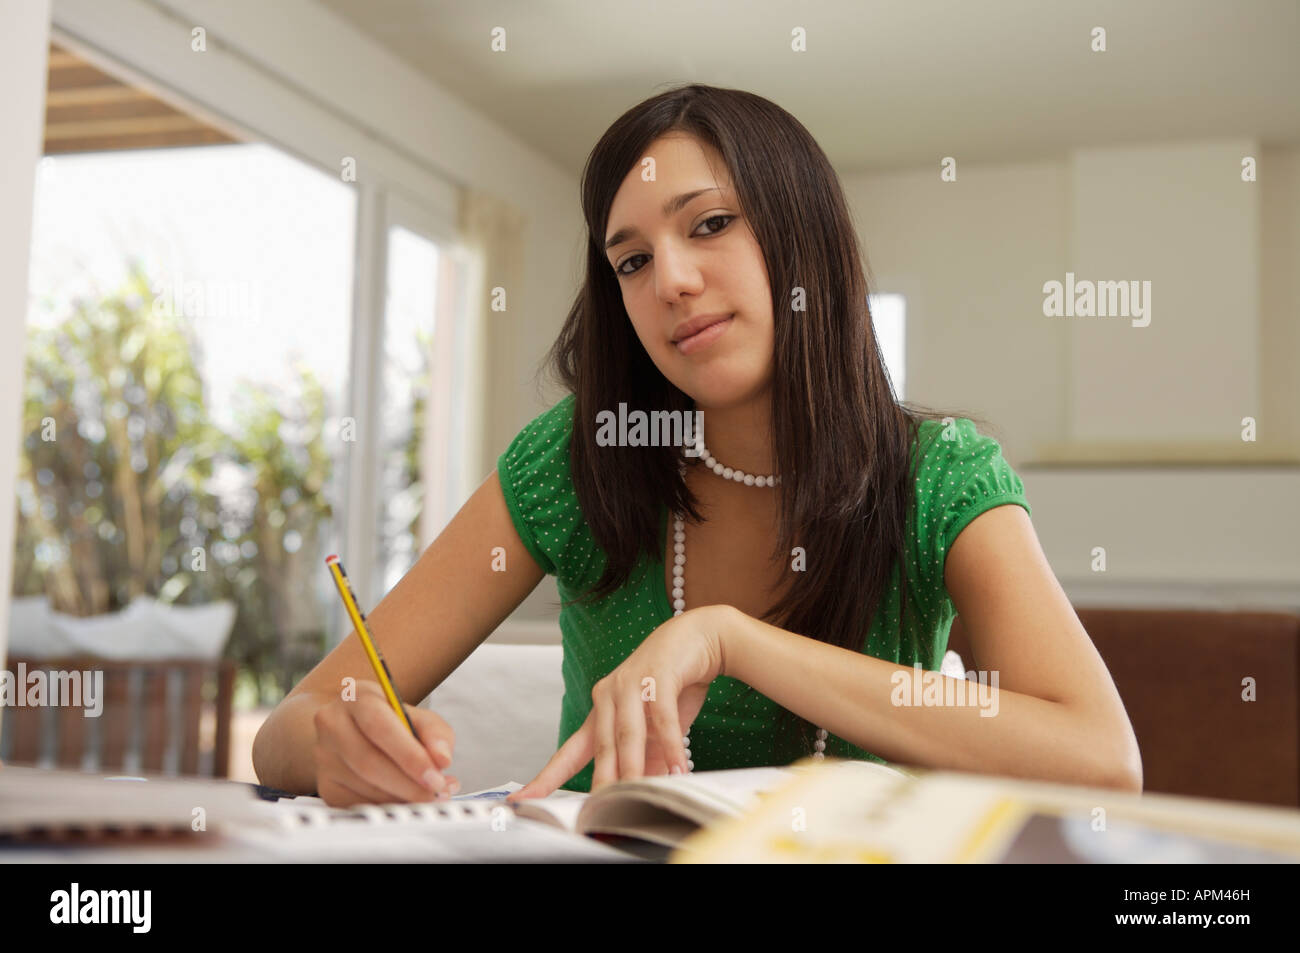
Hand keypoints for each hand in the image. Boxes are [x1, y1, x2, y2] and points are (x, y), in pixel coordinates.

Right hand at [312, 679, 459, 805]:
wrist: (352, 728)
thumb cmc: (390, 721)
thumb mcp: (416, 715)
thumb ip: (435, 733)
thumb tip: (442, 760)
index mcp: (357, 697)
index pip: (379, 726)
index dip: (409, 755)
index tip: (436, 775)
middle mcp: (332, 724)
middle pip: (368, 761)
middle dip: (409, 783)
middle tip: (437, 792)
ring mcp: (324, 756)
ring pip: (364, 786)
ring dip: (402, 798)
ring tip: (430, 796)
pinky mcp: (325, 784)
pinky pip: (357, 803)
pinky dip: (388, 806)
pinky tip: (406, 800)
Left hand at [506, 605, 731, 802]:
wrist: (699, 638)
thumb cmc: (673, 686)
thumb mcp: (657, 731)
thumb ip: (648, 759)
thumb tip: (640, 795)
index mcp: (600, 711)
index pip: (569, 752)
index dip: (547, 777)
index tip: (522, 799)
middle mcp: (608, 695)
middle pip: (601, 747)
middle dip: (600, 782)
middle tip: (597, 812)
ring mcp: (631, 683)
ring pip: (627, 734)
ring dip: (633, 767)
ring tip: (636, 794)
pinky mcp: (658, 676)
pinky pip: (662, 718)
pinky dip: (671, 746)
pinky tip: (679, 769)